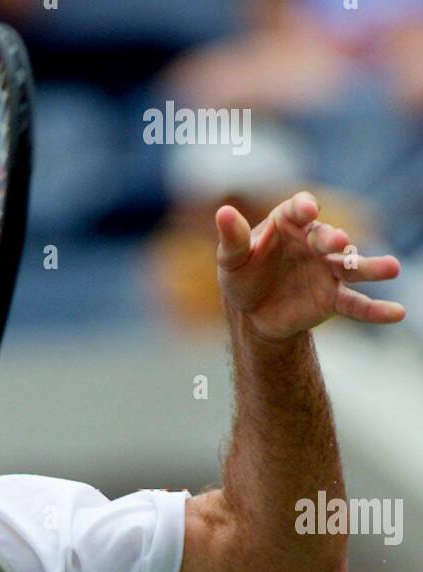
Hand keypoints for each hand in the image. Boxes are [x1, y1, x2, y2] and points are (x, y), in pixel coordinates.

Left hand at [216, 190, 405, 340]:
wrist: (253, 312)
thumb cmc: (243, 275)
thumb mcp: (232, 259)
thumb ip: (232, 238)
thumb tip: (223, 212)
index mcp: (289, 223)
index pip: (298, 209)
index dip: (303, 208)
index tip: (307, 210)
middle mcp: (314, 242)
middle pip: (327, 237)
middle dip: (332, 239)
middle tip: (338, 242)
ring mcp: (327, 270)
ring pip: (352, 266)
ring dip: (371, 267)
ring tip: (392, 269)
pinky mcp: (332, 298)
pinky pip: (356, 304)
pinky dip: (376, 311)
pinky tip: (397, 314)